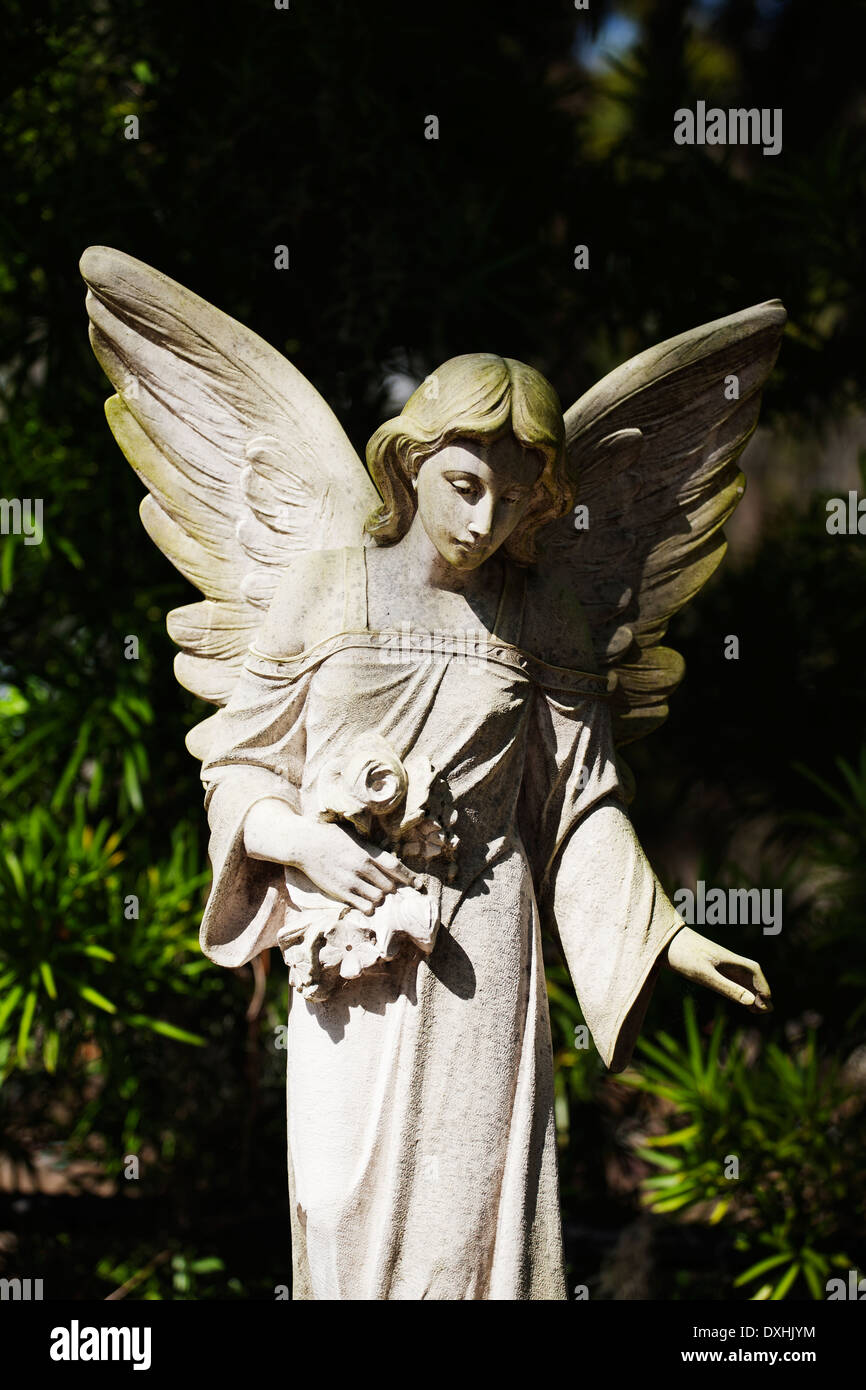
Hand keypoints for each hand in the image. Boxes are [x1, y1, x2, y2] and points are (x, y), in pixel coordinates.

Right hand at [287, 818, 422, 914]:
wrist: (303, 844)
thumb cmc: (329, 836)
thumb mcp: (353, 836)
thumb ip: (370, 848)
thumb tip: (387, 859)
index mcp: (366, 851)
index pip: (394, 867)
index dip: (409, 877)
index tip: (418, 885)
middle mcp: (361, 866)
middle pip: (388, 886)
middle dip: (392, 889)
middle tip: (392, 890)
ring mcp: (350, 880)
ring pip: (377, 898)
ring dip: (380, 898)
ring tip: (377, 895)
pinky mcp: (340, 892)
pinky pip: (362, 906)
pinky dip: (368, 907)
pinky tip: (367, 903)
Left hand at [665, 927, 771, 1013]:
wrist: (662, 940)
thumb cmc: (683, 955)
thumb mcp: (704, 975)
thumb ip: (728, 988)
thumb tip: (752, 1002)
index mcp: (729, 959)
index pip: (754, 971)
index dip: (763, 987)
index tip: (768, 1003)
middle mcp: (727, 960)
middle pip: (751, 976)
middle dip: (761, 991)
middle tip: (766, 1011)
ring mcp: (719, 963)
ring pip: (742, 979)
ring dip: (752, 992)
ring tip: (759, 1010)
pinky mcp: (709, 967)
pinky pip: (731, 979)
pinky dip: (740, 990)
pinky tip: (741, 1001)